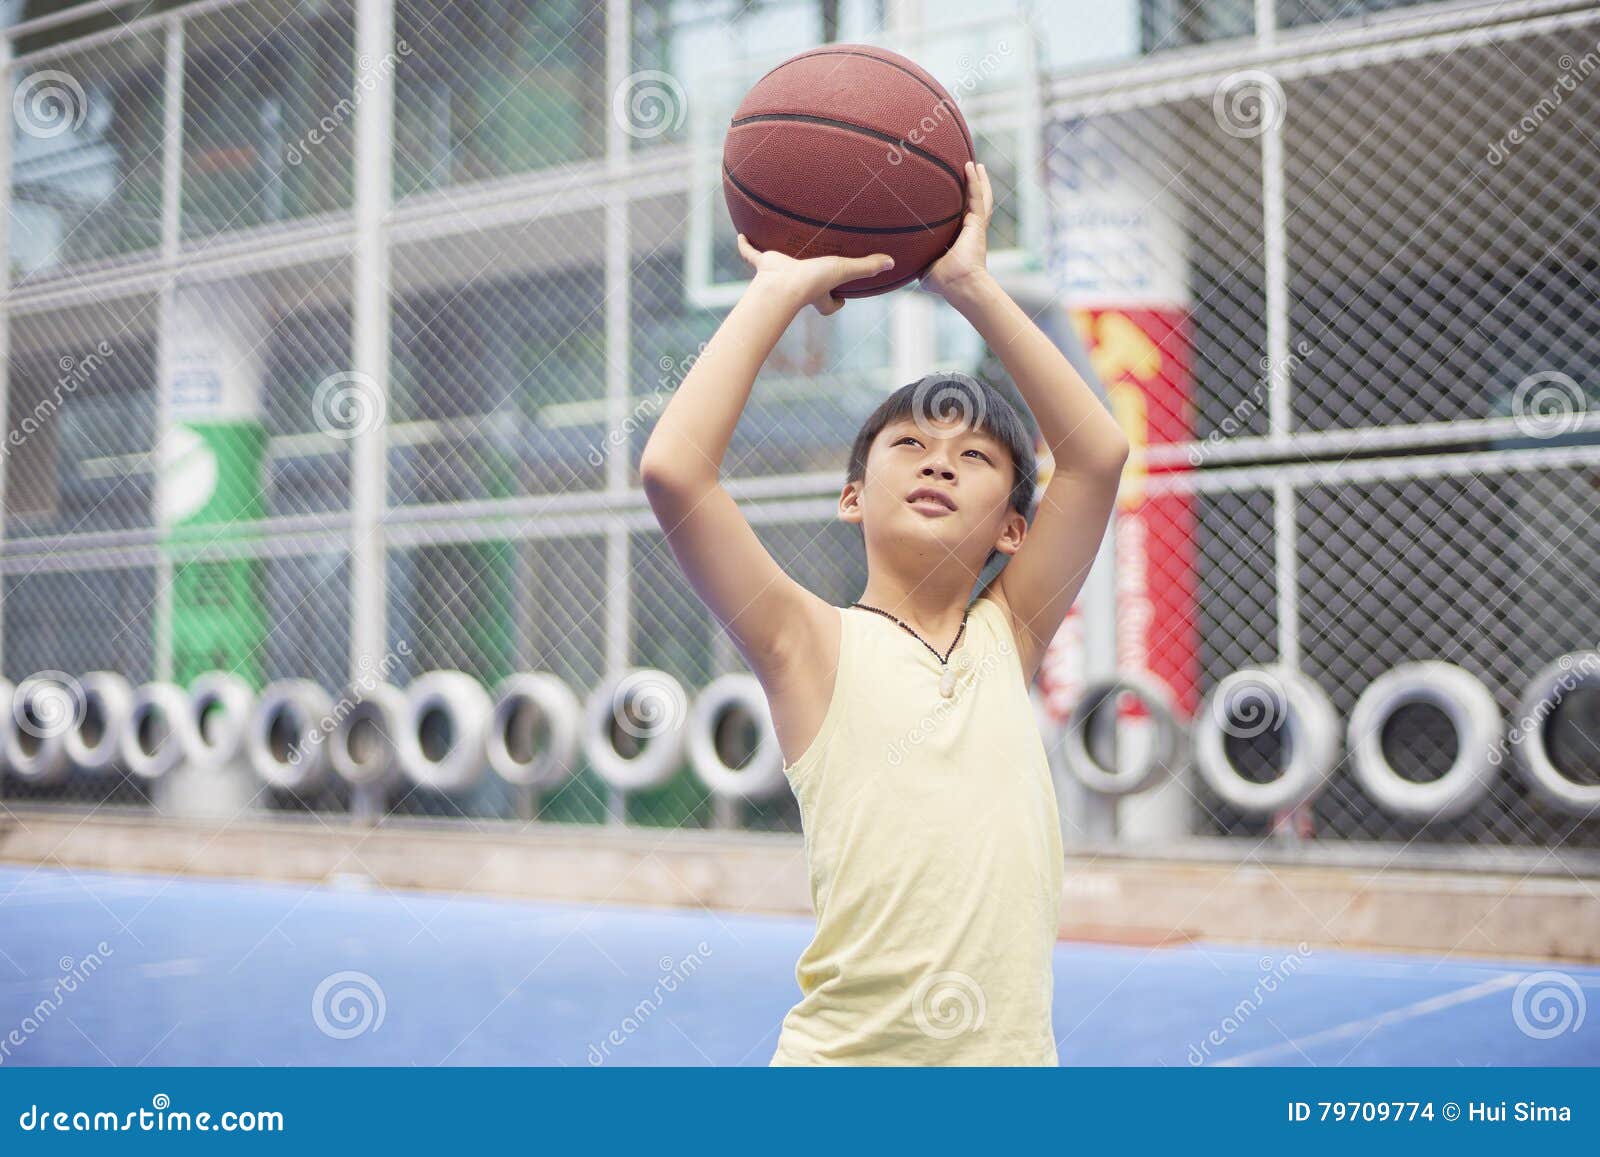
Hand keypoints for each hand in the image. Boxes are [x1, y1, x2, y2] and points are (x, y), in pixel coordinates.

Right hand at [736, 233, 894, 316]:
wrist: (782, 285)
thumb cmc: (812, 281)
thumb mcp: (843, 270)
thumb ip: (866, 267)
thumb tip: (891, 263)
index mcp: (819, 292)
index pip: (831, 303)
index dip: (837, 302)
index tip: (842, 299)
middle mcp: (799, 284)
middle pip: (806, 287)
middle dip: (809, 282)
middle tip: (813, 270)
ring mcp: (779, 274)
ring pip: (778, 268)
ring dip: (775, 260)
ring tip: (777, 248)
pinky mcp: (764, 264)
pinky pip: (751, 254)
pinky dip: (746, 246)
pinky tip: (741, 234)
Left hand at [920, 160, 992, 302]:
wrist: (958, 285)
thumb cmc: (943, 282)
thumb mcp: (924, 267)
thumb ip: (915, 259)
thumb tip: (893, 260)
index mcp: (958, 237)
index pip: (960, 215)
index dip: (959, 202)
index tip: (953, 189)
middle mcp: (968, 230)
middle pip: (973, 203)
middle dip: (974, 186)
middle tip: (971, 169)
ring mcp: (974, 227)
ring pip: (980, 197)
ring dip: (978, 180)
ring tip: (975, 165)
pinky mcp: (977, 225)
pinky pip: (976, 198)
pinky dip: (975, 182)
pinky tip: (971, 166)